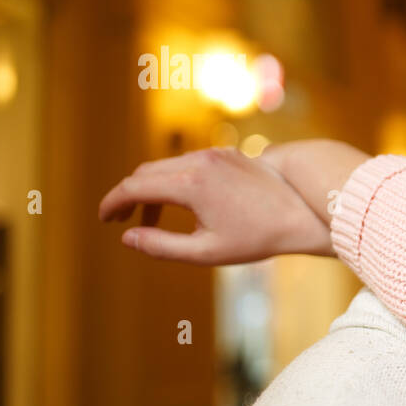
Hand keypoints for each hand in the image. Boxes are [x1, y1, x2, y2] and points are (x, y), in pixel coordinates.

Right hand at [98, 147, 333, 263]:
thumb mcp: (206, 251)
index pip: (134, 187)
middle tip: (120, 221)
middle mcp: (198, 161)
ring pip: (166, 167)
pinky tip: (180, 206)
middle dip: (128, 196)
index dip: (112, 203)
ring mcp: (213, 153)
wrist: (302, 212)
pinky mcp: (226, 153)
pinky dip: (174, 181)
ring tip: (150, 220)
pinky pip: (187, 163)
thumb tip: (128, 238)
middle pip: (145, 173)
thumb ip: (161, 246)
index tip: (103, 219)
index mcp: (190, 184)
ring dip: (151, 190)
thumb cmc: (257, 237)